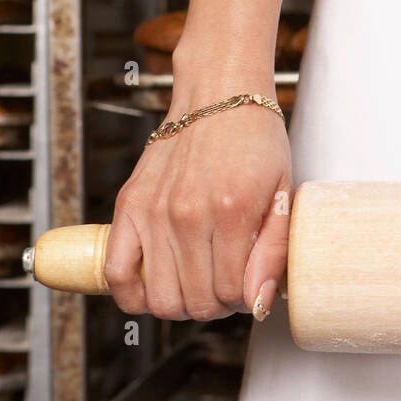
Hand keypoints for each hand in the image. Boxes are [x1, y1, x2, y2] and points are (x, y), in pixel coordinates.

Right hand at [106, 96, 290, 321]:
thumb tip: (259, 302)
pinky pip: (117, 272)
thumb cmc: (253, 139)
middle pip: (197, 302)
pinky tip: (153, 287)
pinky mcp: (129, 205)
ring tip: (196, 282)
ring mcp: (154, 211)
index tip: (248, 284)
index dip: (245, 299)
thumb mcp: (282, 191)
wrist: (217, 95)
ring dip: (182, 302)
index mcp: (232, 210)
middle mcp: (188, 213)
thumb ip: (273, 252)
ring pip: (161, 298)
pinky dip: (133, 294)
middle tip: (225, 283)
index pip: (233, 293)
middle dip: (217, 304)